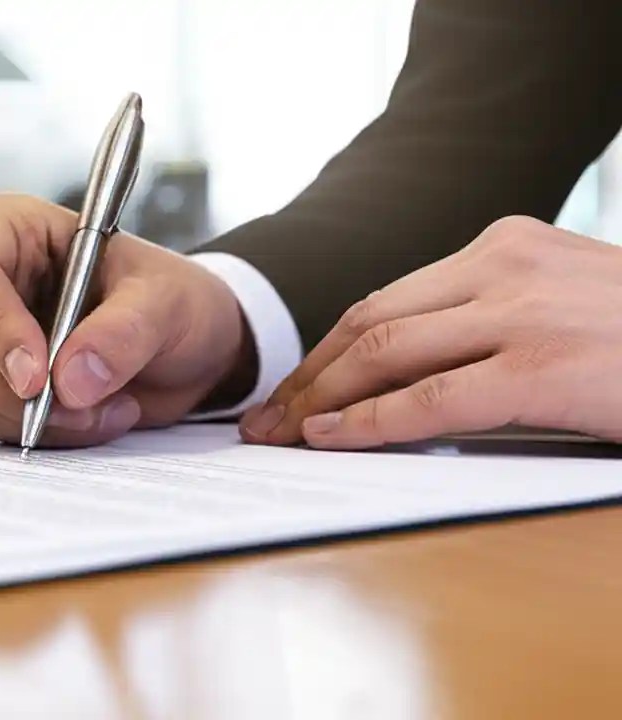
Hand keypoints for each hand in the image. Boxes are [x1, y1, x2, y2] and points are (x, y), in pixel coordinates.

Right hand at [0, 193, 250, 446]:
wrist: (188, 352)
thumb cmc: (172, 301)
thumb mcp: (167, 302)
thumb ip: (123, 332)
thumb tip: (69, 381)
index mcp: (8, 229)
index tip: (38, 377)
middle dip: (4, 387)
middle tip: (75, 407)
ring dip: (34, 418)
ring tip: (108, 408)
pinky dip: (41, 434)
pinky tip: (92, 418)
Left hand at [241, 216, 621, 448]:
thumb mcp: (564, 304)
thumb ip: (491, 320)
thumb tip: (406, 373)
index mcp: (505, 246)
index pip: (387, 300)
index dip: (327, 350)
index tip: (292, 389)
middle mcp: (505, 267)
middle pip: (370, 322)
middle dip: (308, 375)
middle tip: (266, 420)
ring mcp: (524, 314)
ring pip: (384, 353)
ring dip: (319, 399)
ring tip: (280, 436)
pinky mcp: (544, 368)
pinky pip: (429, 399)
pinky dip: (368, 423)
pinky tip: (329, 440)